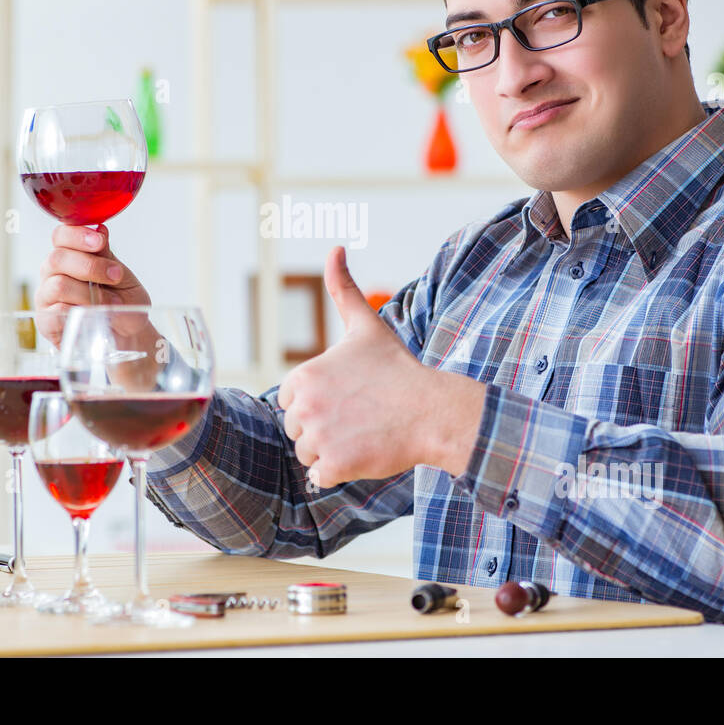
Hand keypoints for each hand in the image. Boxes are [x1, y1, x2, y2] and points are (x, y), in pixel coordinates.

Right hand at [36, 224, 152, 347]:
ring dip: (90, 293)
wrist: (127, 334)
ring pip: (59, 285)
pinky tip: (95, 315)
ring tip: (112, 302)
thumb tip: (100, 229)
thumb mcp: (122, 277)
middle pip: (57, 258)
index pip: (61, 235)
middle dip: (90, 266)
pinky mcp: (46, 322)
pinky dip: (81, 313)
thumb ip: (107, 255)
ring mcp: (47, 297)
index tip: (99, 241)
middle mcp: (53, 273)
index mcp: (69, 256)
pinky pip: (56, 313)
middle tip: (115, 276)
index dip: (78, 235)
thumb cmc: (122, 303)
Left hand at [276, 245, 485, 486]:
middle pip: (297, 429)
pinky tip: (364, 451)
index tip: (348, 395)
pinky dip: (340, 471)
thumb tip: (335, 248)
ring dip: (332, 450)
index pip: (291, 400)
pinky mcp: (334, 466)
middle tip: (360, 415)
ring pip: (307, 454)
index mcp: (302, 376)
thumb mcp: (365, 325)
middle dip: (324, 428)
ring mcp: (318, 438)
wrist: (433, 410)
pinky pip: (320, 477)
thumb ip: (342, 288)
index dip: (319, 402)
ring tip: (363, 432)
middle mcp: (303, 406)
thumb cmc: (398, 369)